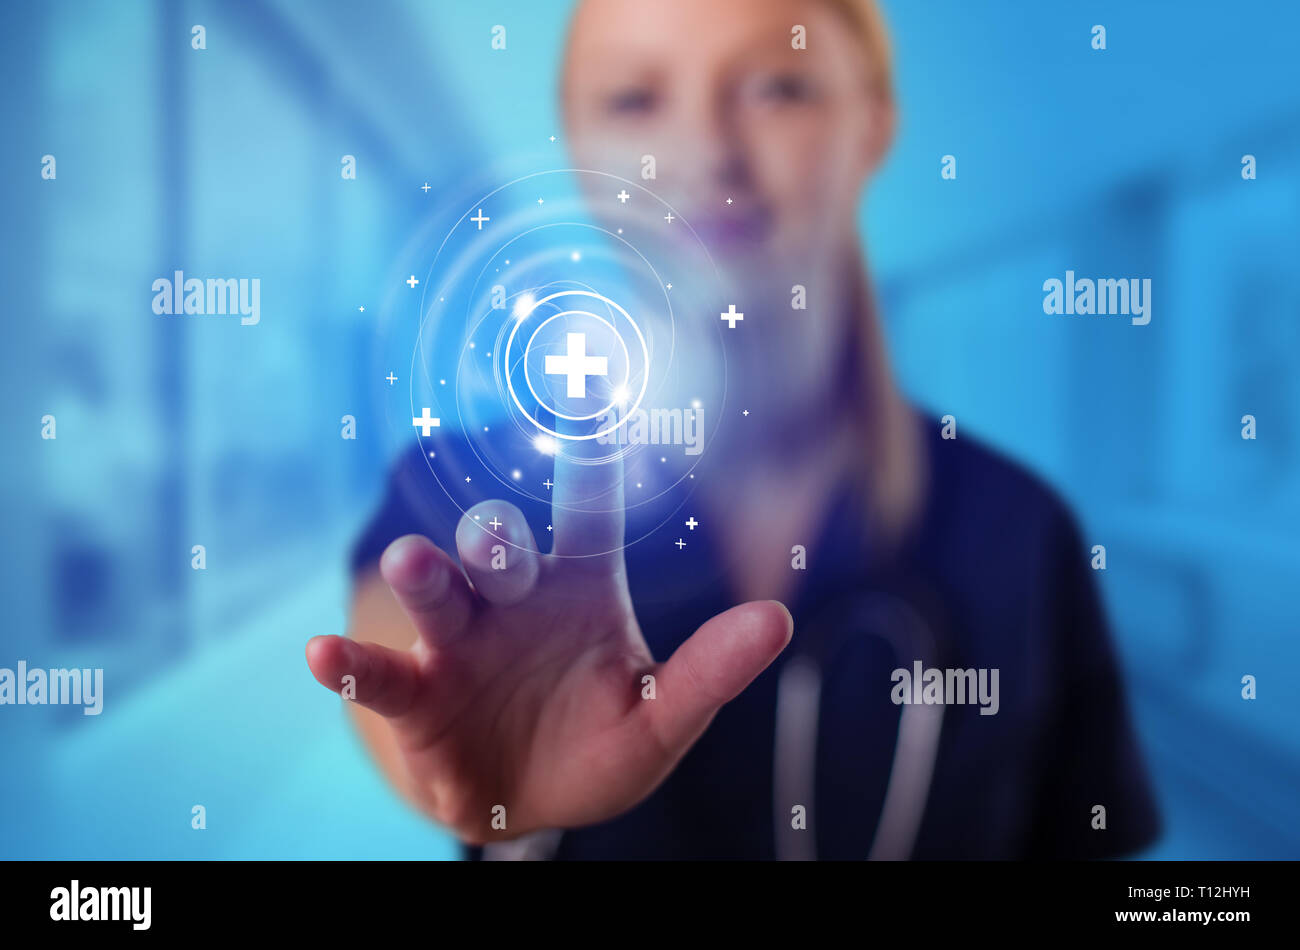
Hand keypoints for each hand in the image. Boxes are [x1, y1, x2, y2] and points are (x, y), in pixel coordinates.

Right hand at [305, 439, 790, 843]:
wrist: (532, 803)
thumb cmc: (601, 744)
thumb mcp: (664, 718)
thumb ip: (711, 672)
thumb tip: (779, 618)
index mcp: (579, 589)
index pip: (589, 506)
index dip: (591, 450)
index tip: (590, 378)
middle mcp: (513, 599)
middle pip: (504, 549)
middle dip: (498, 540)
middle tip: (497, 541)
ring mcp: (459, 644)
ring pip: (439, 595)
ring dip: (426, 577)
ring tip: (412, 562)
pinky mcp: (417, 698)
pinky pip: (380, 676)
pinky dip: (351, 665)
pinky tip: (322, 653)